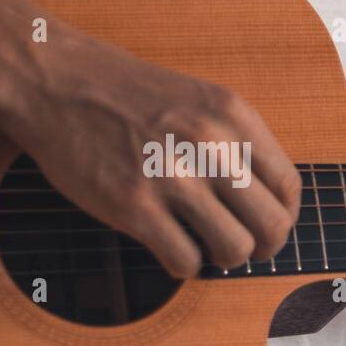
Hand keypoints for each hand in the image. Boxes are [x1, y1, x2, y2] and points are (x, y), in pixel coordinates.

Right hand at [0, 0, 299, 277]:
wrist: (57, 80)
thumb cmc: (132, 97)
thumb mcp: (203, 101)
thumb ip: (240, 144)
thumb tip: (273, 202)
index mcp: (234, 117)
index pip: (288, 187)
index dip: (285, 218)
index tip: (270, 227)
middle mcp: (211, 145)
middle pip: (272, 225)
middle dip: (264, 247)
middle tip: (244, 248)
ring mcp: (172, 175)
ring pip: (236, 249)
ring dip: (225, 259)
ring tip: (204, 246)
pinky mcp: (134, 204)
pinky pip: (186, 261)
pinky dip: (185, 266)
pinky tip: (171, 249)